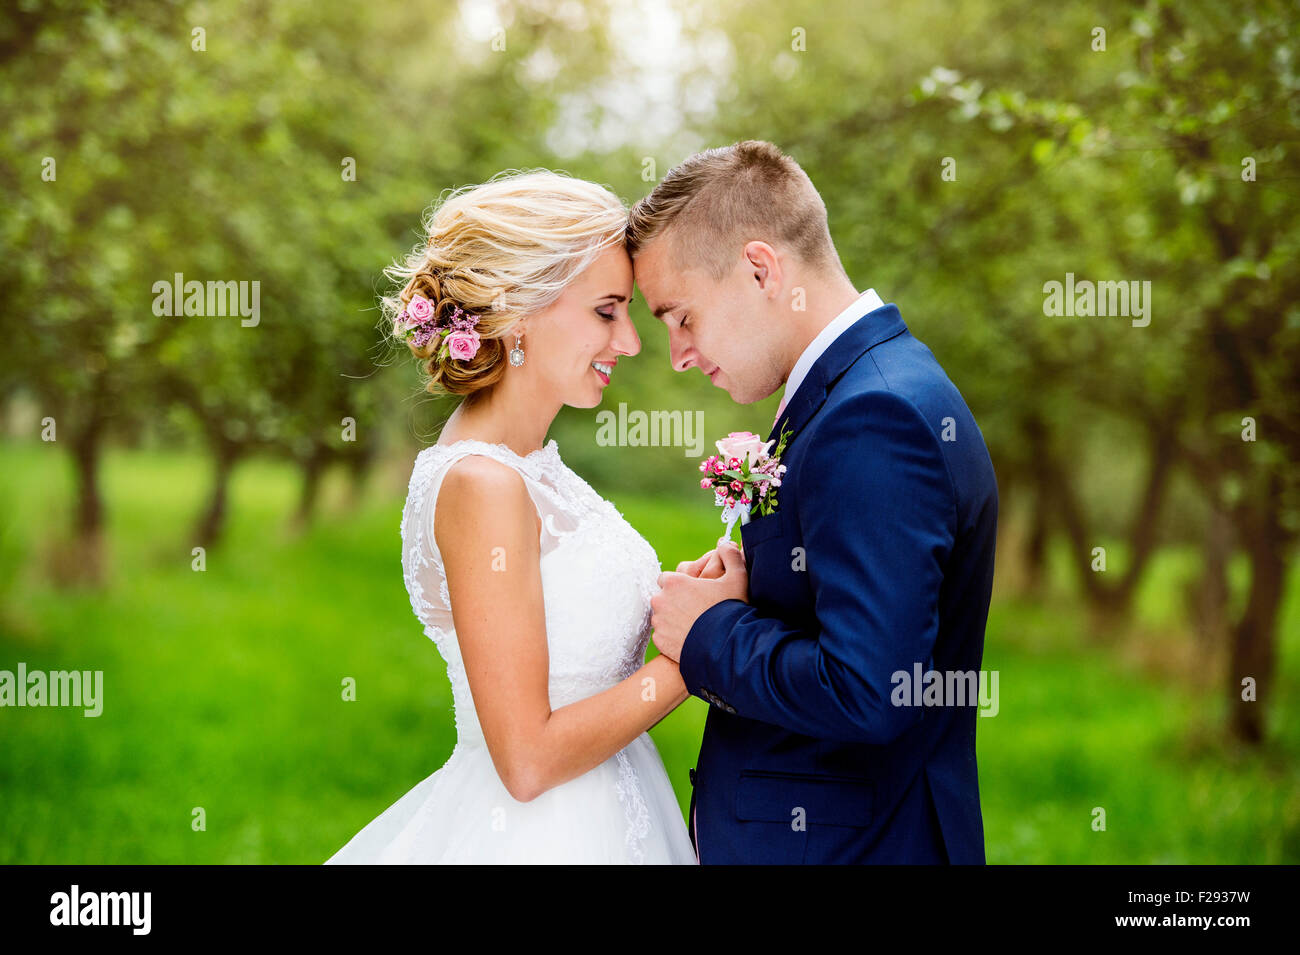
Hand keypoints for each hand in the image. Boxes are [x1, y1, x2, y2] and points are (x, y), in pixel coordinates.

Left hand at [651, 541, 747, 660]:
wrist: (725, 646)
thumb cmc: (731, 609)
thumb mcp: (737, 577)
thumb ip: (730, 556)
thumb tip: (725, 544)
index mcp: (674, 582)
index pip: (667, 578)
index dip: (680, 585)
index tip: (693, 592)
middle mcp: (661, 600)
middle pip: (663, 597)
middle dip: (676, 602)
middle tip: (696, 609)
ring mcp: (659, 622)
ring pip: (662, 617)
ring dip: (673, 618)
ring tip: (694, 625)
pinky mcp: (660, 641)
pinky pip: (663, 635)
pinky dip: (673, 636)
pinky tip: (690, 638)